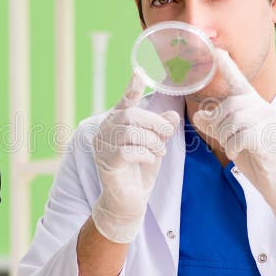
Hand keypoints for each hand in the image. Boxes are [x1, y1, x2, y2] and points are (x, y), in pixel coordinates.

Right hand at [91, 73, 180, 242]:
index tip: (139, 73)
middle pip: (130, 115)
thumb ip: (161, 130)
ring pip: (130, 132)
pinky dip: (145, 154)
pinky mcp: (106, 163)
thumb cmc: (140, 170)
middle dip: (154, 124)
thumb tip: (172, 116)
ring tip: (158, 151)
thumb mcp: (156, 146)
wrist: (129, 201)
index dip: (131, 88)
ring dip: (152, 141)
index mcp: (115, 123)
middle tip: (167, 136)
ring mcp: (102, 148)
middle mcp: (104, 132)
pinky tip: (150, 159)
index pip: (124, 101)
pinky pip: (127, 151)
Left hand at [192, 49, 275, 232]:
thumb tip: (199, 116)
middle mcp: (263, 108)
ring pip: (233, 121)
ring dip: (226, 138)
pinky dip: (234, 148)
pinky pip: (241, 137)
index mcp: (253, 106)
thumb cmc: (258, 159)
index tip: (217, 49)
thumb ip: (218, 127)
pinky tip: (239, 155)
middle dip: (219, 125)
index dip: (227, 66)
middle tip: (224, 140)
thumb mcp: (233, 140)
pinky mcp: (270, 138)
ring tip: (234, 148)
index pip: (238, 81)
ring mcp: (269, 122)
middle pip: (229, 106)